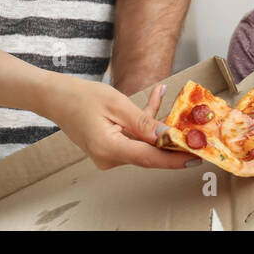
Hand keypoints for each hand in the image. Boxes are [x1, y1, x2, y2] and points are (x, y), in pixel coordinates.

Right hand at [40, 77, 195, 170]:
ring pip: (143, 142)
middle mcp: (108, 158)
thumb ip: (144, 123)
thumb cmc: (81, 97)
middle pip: (149, 152)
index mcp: (109, 149)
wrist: (56, 97)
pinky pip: (133, 137)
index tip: (197, 155)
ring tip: (164, 95)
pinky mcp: (109, 147)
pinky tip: (155, 97)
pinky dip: (144, 122)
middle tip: (194, 128)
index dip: (176, 158)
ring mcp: (108, 155)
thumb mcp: (117, 105)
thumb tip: (168, 136)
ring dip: (156, 123)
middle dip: (171, 138)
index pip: (150, 158)